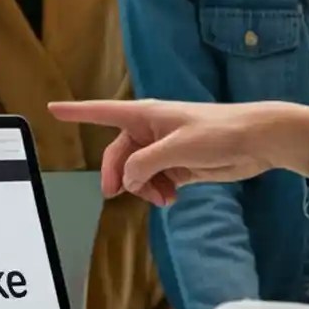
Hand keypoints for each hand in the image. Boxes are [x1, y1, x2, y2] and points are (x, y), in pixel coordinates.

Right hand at [48, 99, 308, 205]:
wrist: (256, 140)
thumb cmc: (219, 131)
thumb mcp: (177, 148)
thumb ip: (144, 163)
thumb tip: (126, 179)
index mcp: (146, 115)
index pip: (102, 112)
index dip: (76, 112)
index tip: (52, 109)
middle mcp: (152, 130)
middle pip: (119, 154)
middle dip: (117, 175)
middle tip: (115, 195)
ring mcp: (165, 147)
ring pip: (137, 171)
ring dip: (142, 187)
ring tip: (161, 198)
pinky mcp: (180, 164)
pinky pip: (156, 181)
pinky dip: (158, 191)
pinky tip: (170, 199)